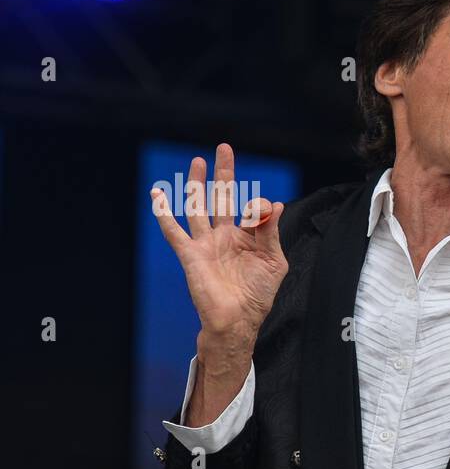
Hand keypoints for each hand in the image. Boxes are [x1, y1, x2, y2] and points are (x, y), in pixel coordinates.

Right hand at [151, 143, 287, 349]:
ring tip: (197, 161)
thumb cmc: (258, 295)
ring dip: (196, 184)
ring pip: (198, 207)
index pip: (249, 209)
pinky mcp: (190, 254)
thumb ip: (270, 232)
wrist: (237, 319)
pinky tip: (157, 194)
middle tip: (224, 149)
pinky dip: (163, 212)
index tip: (264, 206)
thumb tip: (273, 204)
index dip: (256, 204)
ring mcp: (206, 243)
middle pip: (222, 197)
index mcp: (246, 237)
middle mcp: (224, 236)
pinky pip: (173, 230)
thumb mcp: (273, 261)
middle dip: (223, 174)